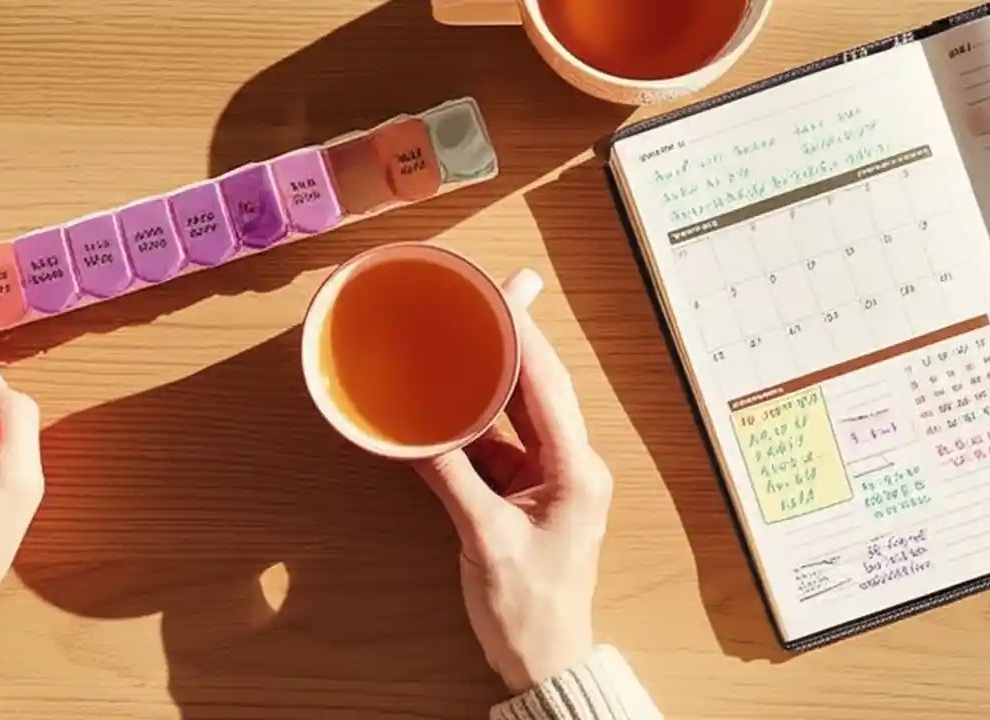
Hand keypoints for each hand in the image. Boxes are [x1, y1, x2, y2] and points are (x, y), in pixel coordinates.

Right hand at [414, 287, 611, 692]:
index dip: (523, 338)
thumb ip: (450, 480)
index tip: (495, 296)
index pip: (548, 388)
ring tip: (464, 331)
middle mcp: (571, 464)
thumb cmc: (528, 610)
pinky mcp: (528, 490)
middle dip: (511, 343)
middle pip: (539, 388)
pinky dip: (476, 420)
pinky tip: (451, 396)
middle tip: (481, 297)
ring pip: (520, 412)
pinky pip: (501, 441)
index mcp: (576, 472)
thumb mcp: (484, 541)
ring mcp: (550, 476)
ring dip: (492, 377)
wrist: (543, 660)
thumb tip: (413, 433)